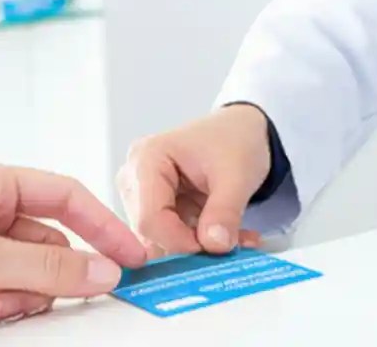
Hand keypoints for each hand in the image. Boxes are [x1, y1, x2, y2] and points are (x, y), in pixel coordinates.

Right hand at [118, 107, 269, 257]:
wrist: (242, 130)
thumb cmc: (236, 139)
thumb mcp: (238, 174)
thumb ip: (225, 210)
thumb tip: (215, 246)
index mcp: (147, 160)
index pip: (150, 219)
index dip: (180, 241)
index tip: (215, 248)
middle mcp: (135, 179)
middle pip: (151, 233)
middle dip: (192, 246)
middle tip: (232, 246)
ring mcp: (143, 196)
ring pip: (162, 241)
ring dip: (201, 247)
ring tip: (238, 239)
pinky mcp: (157, 209)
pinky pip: (173, 239)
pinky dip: (203, 242)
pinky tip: (231, 236)